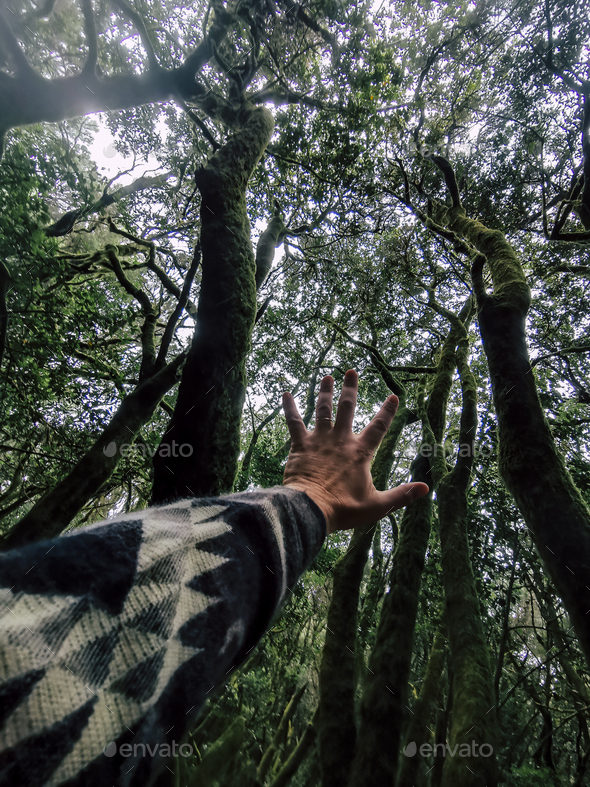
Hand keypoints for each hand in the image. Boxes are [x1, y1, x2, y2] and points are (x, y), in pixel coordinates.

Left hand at [282, 369, 428, 534]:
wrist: (311, 509)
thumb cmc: (344, 508)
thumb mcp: (377, 505)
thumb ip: (402, 495)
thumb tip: (426, 488)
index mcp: (360, 453)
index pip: (378, 427)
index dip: (387, 411)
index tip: (393, 396)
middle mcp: (341, 440)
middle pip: (347, 408)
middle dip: (350, 389)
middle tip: (351, 371)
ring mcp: (319, 440)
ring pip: (323, 410)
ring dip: (325, 392)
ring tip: (327, 377)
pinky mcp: (300, 445)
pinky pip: (294, 422)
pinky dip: (290, 408)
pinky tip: (285, 394)